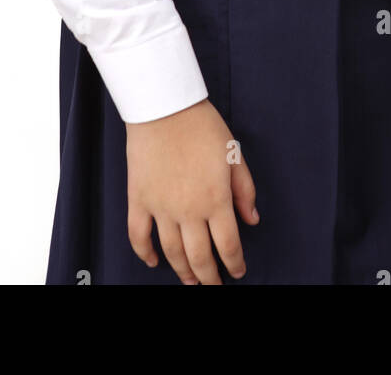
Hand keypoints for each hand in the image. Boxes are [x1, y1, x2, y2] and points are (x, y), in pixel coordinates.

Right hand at [125, 98, 259, 284]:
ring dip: (182, 271)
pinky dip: (144, 253)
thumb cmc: (202, 126)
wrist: (164, 106)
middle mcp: (188, 210)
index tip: (238, 272)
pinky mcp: (138, 199)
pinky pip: (138, 235)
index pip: (228, 245)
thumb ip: (245, 189)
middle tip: (214, 286)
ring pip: (172, 252)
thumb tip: (252, 220)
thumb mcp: (233, 154)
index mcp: (215, 199)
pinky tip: (153, 262)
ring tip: (190, 281)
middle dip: (209, 278)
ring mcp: (161, 207)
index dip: (234, 264)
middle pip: (200, 257)